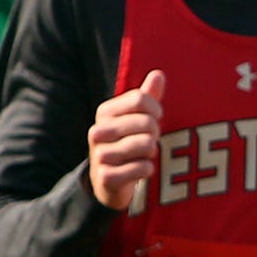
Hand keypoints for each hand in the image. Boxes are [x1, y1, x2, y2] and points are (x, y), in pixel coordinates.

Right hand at [87, 69, 163, 210]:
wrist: (109, 182)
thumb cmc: (128, 144)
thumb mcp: (135, 119)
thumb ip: (146, 97)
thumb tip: (158, 73)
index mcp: (104, 112)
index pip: (140, 99)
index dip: (156, 109)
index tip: (156, 119)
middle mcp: (97, 131)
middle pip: (146, 122)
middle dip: (156, 133)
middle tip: (150, 141)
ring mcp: (100, 155)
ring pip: (146, 145)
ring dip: (152, 153)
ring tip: (144, 155)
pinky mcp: (107, 177)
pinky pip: (143, 168)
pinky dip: (149, 170)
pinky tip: (141, 170)